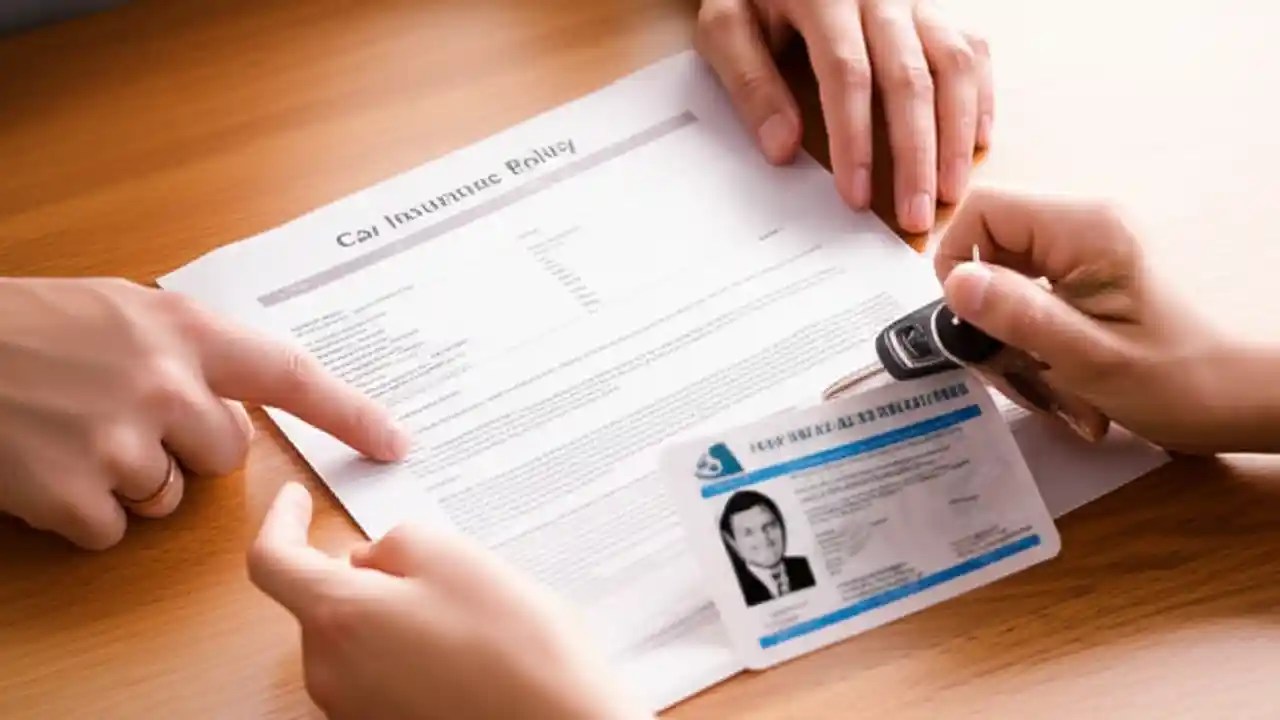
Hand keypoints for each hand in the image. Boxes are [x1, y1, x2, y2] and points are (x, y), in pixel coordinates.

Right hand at [0, 278, 407, 549]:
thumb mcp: (124, 310)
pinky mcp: (74, 493)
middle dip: (184, 450)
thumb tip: (242, 391)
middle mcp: (165, 384)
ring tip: (72, 430)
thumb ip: (190, 347)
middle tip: (120, 414)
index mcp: (185, 332)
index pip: (291, 374)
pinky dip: (83, 511)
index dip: (349, 413)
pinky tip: (46, 465)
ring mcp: (121, 440)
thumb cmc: (30, 324)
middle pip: (223, 456)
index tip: (396, 442)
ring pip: (168, 498)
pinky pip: (115, 528)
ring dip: (129, 479)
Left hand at [247, 483, 644, 719]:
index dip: (281, 520)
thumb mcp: (453, 557)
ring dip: (394, 614)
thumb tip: (372, 558)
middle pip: (323, 601)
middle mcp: (330, 672)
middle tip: (431, 563)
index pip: (272, 560)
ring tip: (466, 614)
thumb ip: (394, 542)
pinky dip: (410, 651)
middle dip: (365, 574)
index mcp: (338, 618)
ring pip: (356, 637)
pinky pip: (381, 674)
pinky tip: (466, 650)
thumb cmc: (516, 651)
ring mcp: (354, 709)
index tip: (295, 500)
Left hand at [696, 0, 990, 231]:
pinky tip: (975, 145)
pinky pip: (971, 50)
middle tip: (915, 215)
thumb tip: (782, 147)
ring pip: (953, 64)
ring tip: (949, 192)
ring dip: (956, 134)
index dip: (855, 140)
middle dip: (915, 154)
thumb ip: (750, 83)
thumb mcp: (726, 27)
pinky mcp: (936, 8)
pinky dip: (979, 98)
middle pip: (909, 78)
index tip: (857, 196)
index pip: (848, 74)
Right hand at [935, 188, 1279, 454]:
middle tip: (1015, 372)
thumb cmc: (1183, 381)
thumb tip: (955, 283)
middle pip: (992, 249)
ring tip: (1051, 385)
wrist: (1247, 398)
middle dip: (989, 315)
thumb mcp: (1090, 357)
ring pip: (1009, 281)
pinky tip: (1063, 377)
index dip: (956, 259)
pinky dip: (1036, 341)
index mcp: (1086, 229)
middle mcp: (1087, 226)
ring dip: (1014, 338)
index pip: (984, 209)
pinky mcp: (1095, 277)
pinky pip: (1037, 297)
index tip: (967, 321)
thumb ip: (1019, 316)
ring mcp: (1092, 252)